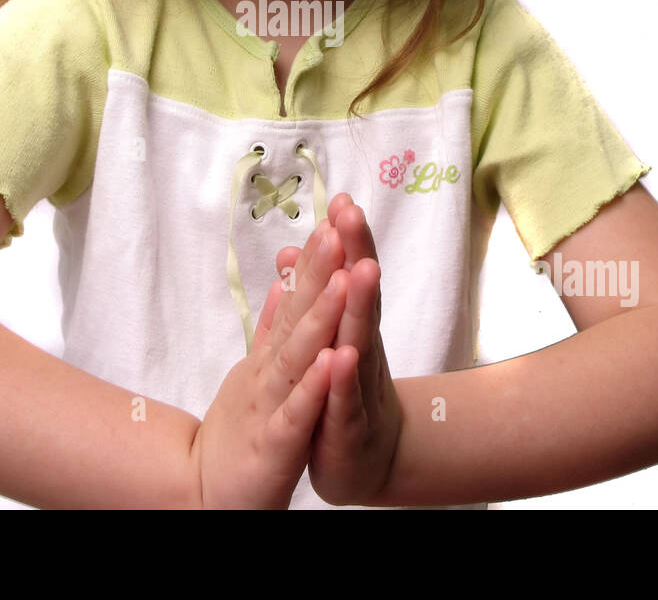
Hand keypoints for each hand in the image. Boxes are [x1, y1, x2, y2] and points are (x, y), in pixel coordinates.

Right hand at [189, 216, 348, 507]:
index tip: (333, 219)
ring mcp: (271, 406)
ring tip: (342, 277)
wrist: (209, 494)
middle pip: (296, 316)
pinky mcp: (277, 445)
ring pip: (297, 356)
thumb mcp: (258, 374)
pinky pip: (298, 413)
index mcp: (272, 358)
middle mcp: (270, 374)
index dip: (314, 262)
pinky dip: (314, 386)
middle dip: (318, 271)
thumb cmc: (242, 433)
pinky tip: (333, 359)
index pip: (295, 301)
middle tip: (335, 226)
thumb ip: (270, 328)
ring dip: (320, 315)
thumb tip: (281, 281)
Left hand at [271, 194, 402, 505]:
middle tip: (351, 213)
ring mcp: (359, 384)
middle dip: (356, 252)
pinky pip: (345, 400)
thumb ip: (312, 296)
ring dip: (360, 305)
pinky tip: (342, 356)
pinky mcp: (349, 425)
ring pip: (358, 340)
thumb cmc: (342, 391)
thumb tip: (292, 250)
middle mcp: (361, 347)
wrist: (366, 460)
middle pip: (359, 295)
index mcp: (349, 325)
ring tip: (361, 269)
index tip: (340, 197)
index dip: (346, 238)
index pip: (348, 274)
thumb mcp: (327, 340)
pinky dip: (343, 379)